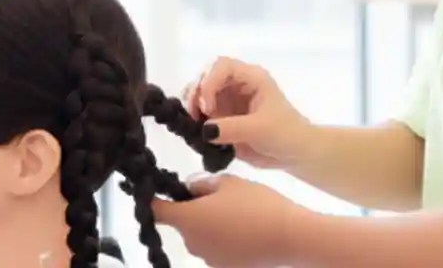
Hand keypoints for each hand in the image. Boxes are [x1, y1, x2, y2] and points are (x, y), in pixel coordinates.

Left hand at [153, 174, 304, 267]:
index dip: (152, 198)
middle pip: (183, 223)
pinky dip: (225, 240)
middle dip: (193, 209)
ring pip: (201, 236)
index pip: (155, 210)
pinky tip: (247, 232)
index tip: (157, 189)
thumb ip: (202, 183)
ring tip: (238, 214)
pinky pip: (218, 249)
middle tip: (218, 196)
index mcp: (187, 219)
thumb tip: (190, 188)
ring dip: (210, 226)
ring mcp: (208, 260)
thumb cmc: (256, 204)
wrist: (290, 237)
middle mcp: (191, 243)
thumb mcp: (229, 182)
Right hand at [181, 57, 315, 169]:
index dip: (210, 82)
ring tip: (192, 125)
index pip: (222, 66)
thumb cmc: (285, 134)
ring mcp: (227, 99)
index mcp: (251, 77)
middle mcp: (236, 83)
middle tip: (194, 116)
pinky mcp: (221, 116)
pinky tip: (194, 132)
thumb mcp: (260, 130)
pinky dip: (193, 120)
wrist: (293, 154)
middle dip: (196, 93)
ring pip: (198, 92)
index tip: (208, 108)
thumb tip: (204, 129)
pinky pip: (200, 113)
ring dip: (191, 106)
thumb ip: (232, 128)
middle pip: (205, 75)